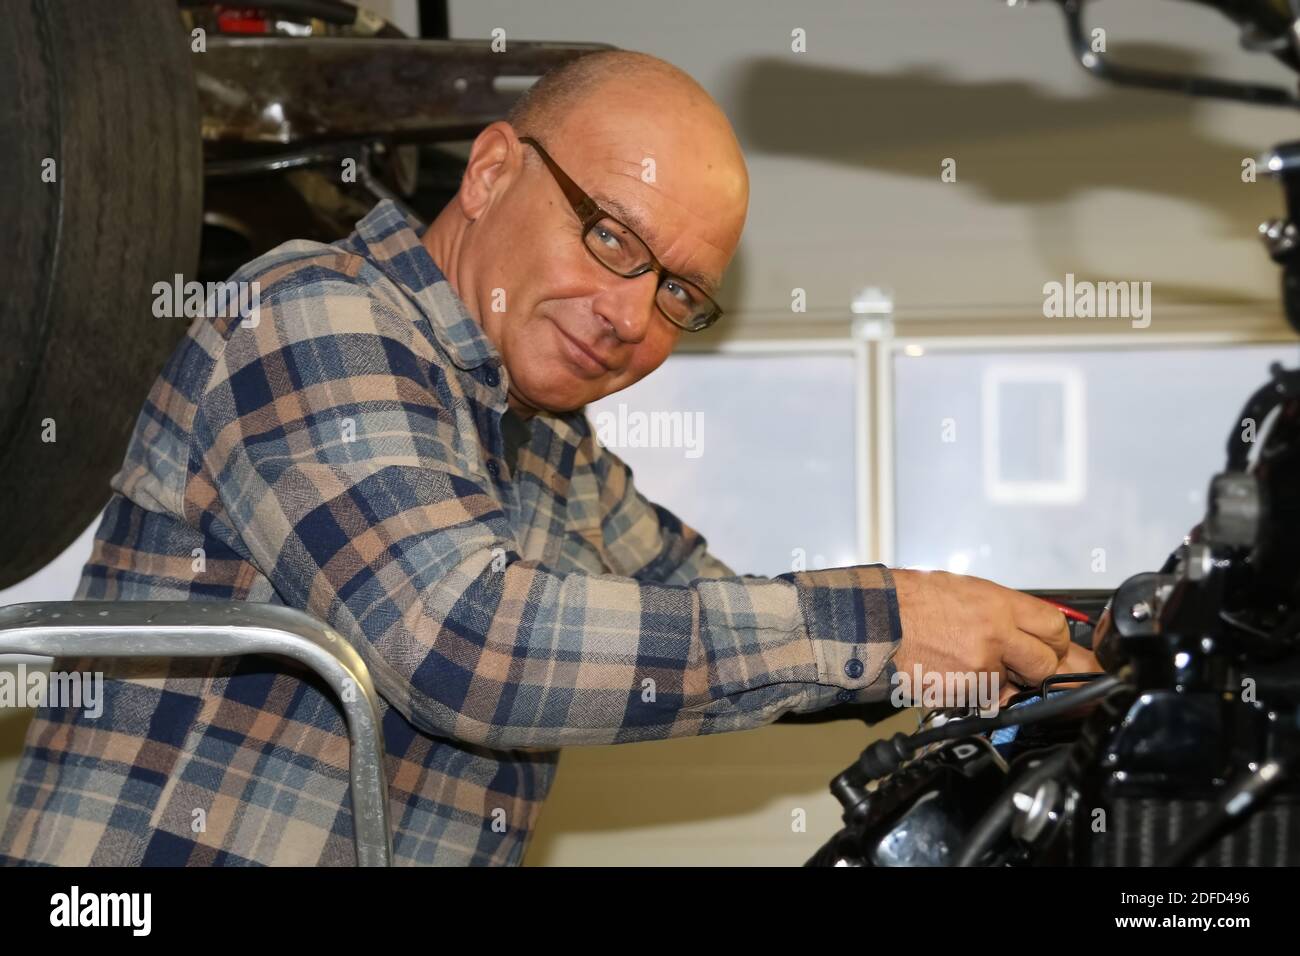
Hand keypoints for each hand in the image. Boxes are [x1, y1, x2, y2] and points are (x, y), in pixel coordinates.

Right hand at [892, 569, 1071, 706]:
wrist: (876, 620)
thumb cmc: (914, 600)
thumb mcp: (968, 590)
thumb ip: (1004, 612)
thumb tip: (1032, 632)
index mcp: (999, 605)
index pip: (1055, 628)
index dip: (1055, 641)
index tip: (1049, 646)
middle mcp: (995, 637)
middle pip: (1046, 665)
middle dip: (1037, 669)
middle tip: (1021, 665)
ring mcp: (979, 668)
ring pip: (1012, 687)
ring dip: (1000, 682)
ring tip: (970, 663)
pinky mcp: (961, 693)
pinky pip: (982, 700)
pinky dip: (973, 693)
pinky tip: (953, 674)